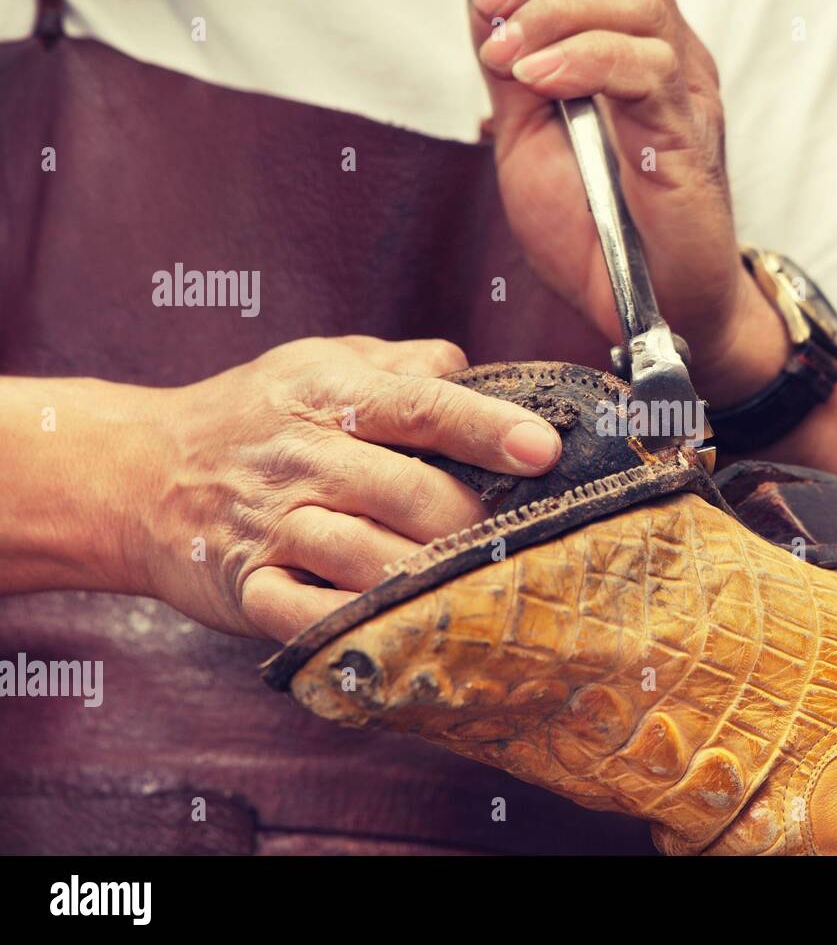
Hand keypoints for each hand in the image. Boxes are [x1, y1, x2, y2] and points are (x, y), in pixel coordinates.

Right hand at [139, 336, 560, 642]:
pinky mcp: (247, 583)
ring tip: (478, 587)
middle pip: (407, 491)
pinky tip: (400, 629)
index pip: (422, 406)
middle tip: (520, 538)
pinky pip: (304, 613)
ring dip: (425, 574)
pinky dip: (352, 625)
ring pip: (363, 554)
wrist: (136, 472)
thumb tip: (473, 367)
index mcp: (330, 395)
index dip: (487, 427)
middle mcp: (304, 458)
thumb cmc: (251, 415)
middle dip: (470, 519)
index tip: (543, 448)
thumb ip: (400, 365)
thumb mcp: (317, 363)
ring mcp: (273, 524)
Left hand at [469, 0, 781, 398]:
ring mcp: (683, 96)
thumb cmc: (597, 236)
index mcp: (632, 54)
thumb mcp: (530, 142)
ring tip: (507, 57)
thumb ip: (513, 76)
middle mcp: (667, 62)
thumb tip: (486, 7)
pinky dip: (584, 61)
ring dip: (557, 16)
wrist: (649, 311)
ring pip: (639, 6)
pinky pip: (647, 70)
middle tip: (490, 12)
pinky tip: (538, 80)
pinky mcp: (689, 138)